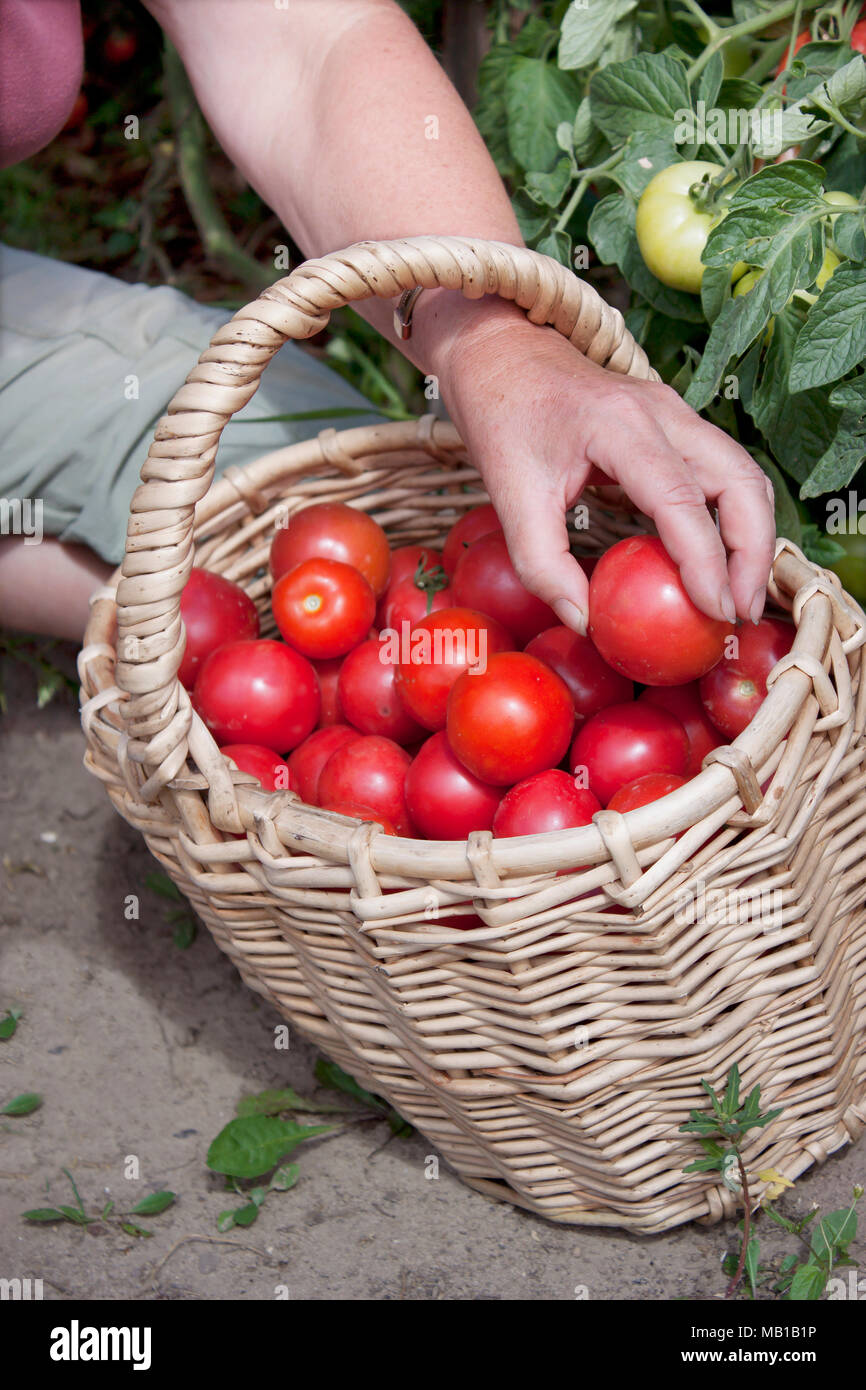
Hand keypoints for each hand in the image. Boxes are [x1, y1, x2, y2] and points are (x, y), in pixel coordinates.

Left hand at [422, 299, 775, 634]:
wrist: (501, 353)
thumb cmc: (501, 419)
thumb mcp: (508, 495)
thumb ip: (542, 563)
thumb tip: (585, 621)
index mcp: (620, 425)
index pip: (682, 500)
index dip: (707, 561)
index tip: (715, 612)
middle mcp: (662, 412)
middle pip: (740, 482)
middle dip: (752, 553)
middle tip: (739, 614)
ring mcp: (675, 413)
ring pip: (743, 475)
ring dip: (752, 537)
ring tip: (738, 597)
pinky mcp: (675, 424)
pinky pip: (724, 472)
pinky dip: (733, 519)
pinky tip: (719, 563)